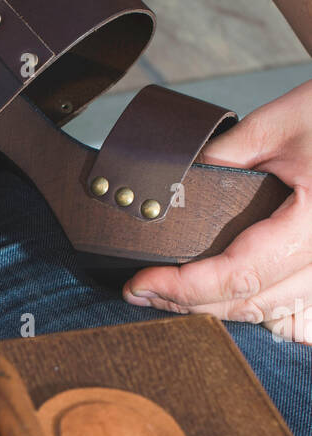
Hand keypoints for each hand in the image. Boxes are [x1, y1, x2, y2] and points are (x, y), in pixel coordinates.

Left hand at [123, 80, 311, 343]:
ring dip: (219, 310)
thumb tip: (178, 186)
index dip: (184, 287)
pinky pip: (300, 314)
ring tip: (173, 296)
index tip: (141, 284)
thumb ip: (228, 156)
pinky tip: (226, 304)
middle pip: (251, 304)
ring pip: (273, 314)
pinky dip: (262, 313)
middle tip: (142, 292)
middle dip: (189, 303)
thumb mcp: (282, 121)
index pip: (240, 274)